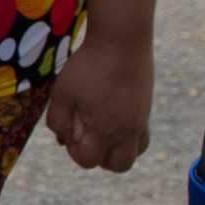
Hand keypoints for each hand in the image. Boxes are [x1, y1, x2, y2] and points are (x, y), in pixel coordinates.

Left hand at [43, 35, 151, 172]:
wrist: (122, 39)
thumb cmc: (87, 66)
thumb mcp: (62, 93)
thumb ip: (58, 121)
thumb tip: (64, 140)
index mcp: (104, 129)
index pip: (89, 161)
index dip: (74, 150)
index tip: (69, 129)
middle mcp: (126, 131)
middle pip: (119, 165)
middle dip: (99, 158)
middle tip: (87, 134)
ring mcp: (140, 120)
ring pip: (135, 153)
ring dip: (117, 150)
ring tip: (102, 129)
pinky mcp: (146, 108)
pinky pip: (143, 136)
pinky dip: (129, 137)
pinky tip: (113, 117)